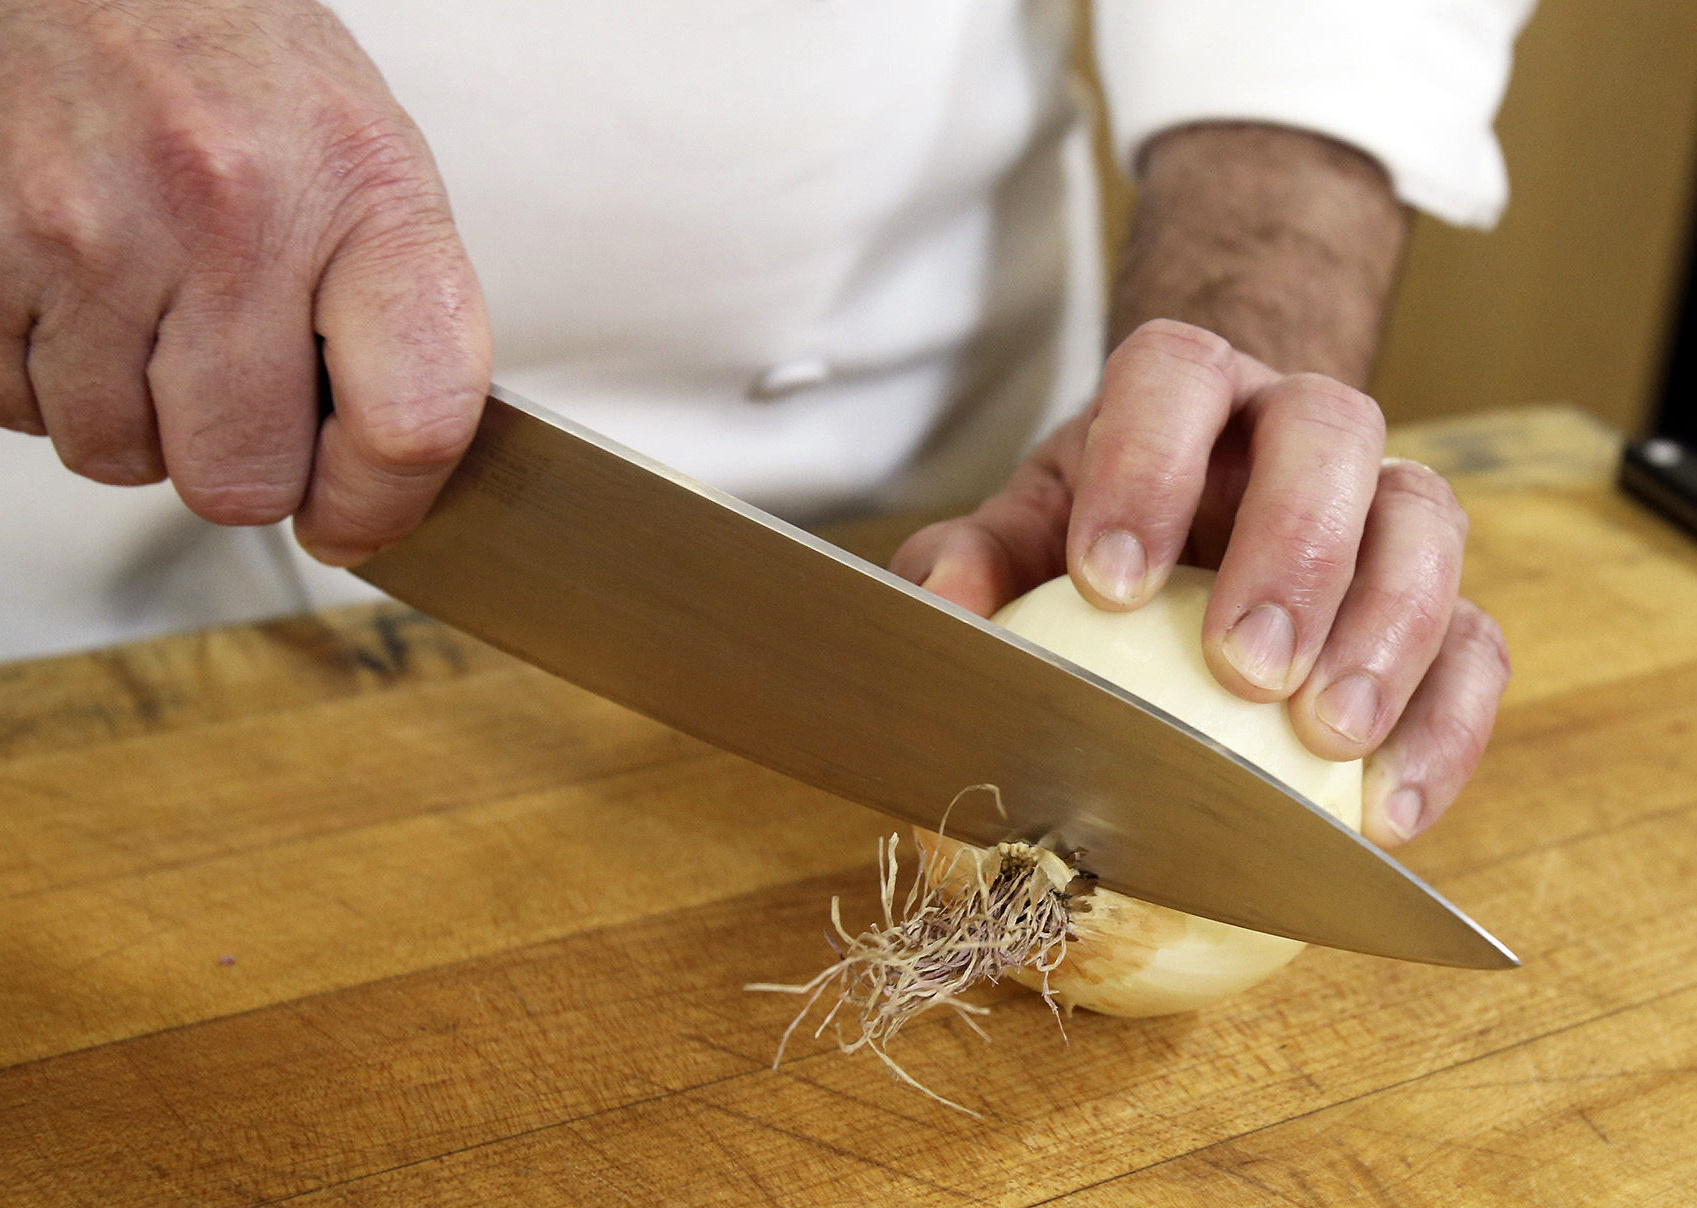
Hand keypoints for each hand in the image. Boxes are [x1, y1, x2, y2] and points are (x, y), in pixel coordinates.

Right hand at [0, 0, 490, 564]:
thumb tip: (387, 480)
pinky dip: (46, 379)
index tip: (357, 515)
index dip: (380, 503)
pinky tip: (80, 295)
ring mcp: (87, 234)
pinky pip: (15, 409)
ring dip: (136, 418)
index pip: (411, 423)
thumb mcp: (367, 166)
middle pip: (241, 479)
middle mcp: (226, 212)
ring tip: (150, 310)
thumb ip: (395, 323)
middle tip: (236, 386)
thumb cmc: (237, 69)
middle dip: (241, 462)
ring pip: (118, 456)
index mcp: (358, 193)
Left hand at [891, 320, 1510, 848]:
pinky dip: (1445, 726)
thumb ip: (977, 559)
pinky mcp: (1443, 599)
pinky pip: (1479, 644)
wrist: (1200, 522)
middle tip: (1245, 664)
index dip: (1149, 463)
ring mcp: (1383, 503)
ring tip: (1329, 736)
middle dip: (1294, 545)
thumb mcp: (1026, 532)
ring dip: (1389, 631)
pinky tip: (1389, 809)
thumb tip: (943, 606)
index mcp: (1185, 390)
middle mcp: (1297, 425)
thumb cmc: (1100, 531)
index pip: (1178, 377)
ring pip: (1427, 525)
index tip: (1107, 580)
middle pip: (1330, 433)